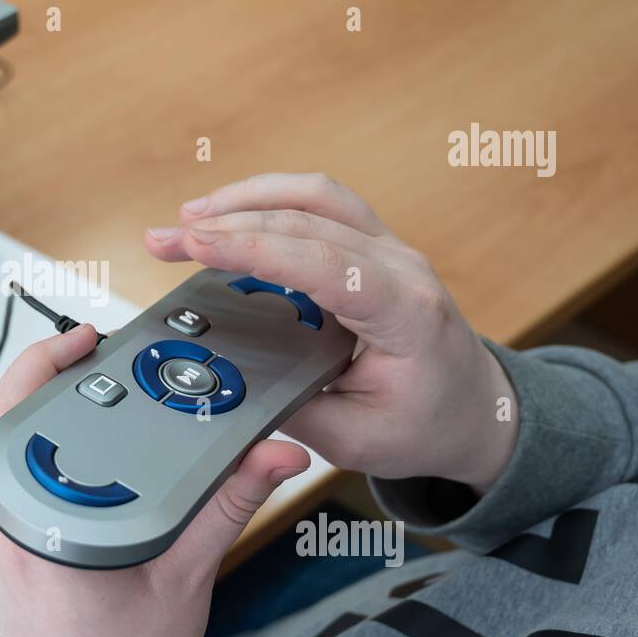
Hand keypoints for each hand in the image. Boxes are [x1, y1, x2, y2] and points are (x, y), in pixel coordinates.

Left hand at [0, 324, 310, 636]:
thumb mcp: (185, 576)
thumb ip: (228, 506)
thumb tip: (274, 456)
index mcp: (39, 520)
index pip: (25, 413)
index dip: (52, 362)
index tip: (92, 337)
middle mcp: (5, 519)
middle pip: (8, 416)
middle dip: (49, 371)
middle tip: (95, 348)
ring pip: (10, 445)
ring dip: (48, 407)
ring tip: (96, 384)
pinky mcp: (8, 544)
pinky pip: (18, 474)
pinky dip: (49, 444)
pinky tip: (88, 440)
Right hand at [145, 172, 516, 490]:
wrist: (476, 411)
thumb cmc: (424, 426)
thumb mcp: (353, 440)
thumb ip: (290, 409)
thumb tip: (228, 378)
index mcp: (405, 312)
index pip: (321, 263)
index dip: (251, 248)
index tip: (192, 245)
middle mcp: (402, 266)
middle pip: (308, 218)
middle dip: (226, 223)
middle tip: (162, 241)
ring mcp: (390, 248)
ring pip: (315, 196)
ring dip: (246, 199)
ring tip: (187, 219)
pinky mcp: (374, 246)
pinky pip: (322, 204)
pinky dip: (270, 201)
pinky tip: (229, 215)